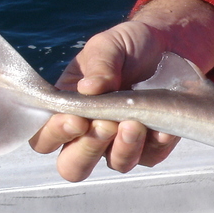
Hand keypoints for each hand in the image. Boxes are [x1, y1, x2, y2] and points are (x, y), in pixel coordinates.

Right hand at [29, 0, 213, 181]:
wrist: (169, 46)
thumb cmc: (129, 48)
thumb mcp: (108, 46)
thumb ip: (99, 65)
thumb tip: (88, 90)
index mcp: (67, 110)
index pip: (44, 138)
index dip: (54, 135)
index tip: (76, 120)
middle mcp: (90, 133)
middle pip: (74, 166)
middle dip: (87, 150)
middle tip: (106, 125)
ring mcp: (121, 143)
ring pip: (116, 165)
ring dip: (124, 148)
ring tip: (134, 123)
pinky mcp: (152, 146)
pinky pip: (152, 156)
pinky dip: (157, 143)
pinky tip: (163, 127)